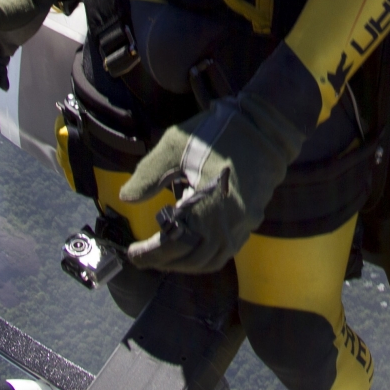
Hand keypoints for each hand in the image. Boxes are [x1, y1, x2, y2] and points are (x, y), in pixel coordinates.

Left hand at [118, 44, 318, 272]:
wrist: (265, 126)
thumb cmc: (216, 133)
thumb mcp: (173, 146)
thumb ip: (147, 176)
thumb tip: (125, 197)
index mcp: (205, 209)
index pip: (172, 247)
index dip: (149, 255)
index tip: (131, 254)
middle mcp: (226, 225)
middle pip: (191, 260)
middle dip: (164, 262)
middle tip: (143, 257)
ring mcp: (242, 225)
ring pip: (211, 260)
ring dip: (185, 263)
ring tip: (165, 255)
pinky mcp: (251, 220)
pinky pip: (226, 250)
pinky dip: (205, 255)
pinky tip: (192, 243)